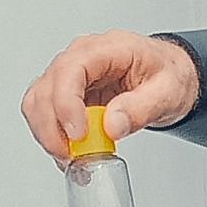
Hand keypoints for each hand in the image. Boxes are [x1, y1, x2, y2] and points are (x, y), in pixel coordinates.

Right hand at [23, 29, 200, 161]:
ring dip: (48, 134)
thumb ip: (140, 108)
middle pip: (45, 89)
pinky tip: (72, 151)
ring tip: (73, 156)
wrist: (167, 75)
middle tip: (73, 155)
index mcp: (106, 49)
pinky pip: (45, 115)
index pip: (70, 70)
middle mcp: (80, 57)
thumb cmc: (167, 74)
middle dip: (52, 128)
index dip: (66, 104)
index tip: (78, 134)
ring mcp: (69, 75)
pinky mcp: (66, 94)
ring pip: (37, 103)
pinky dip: (52, 136)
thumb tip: (111, 125)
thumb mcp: (168, 92)